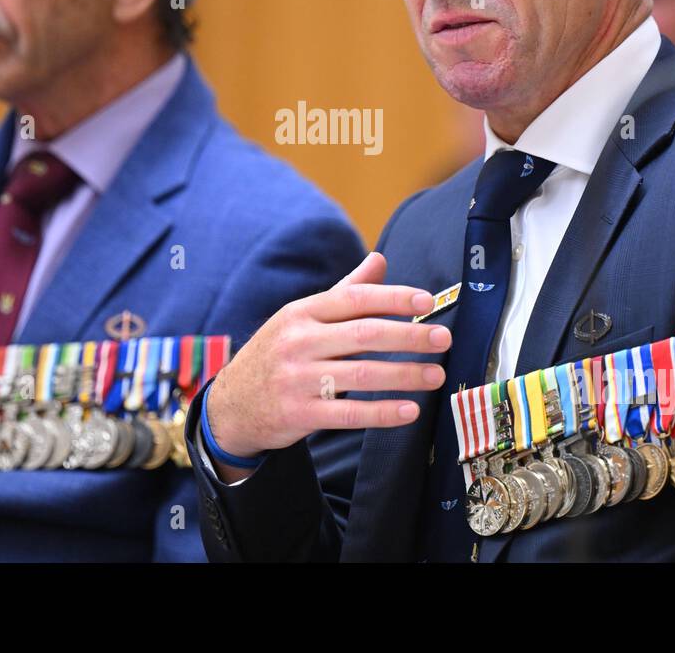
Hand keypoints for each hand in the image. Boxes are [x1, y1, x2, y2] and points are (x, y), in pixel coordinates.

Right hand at [206, 252, 449, 466]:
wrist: (231, 405)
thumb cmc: (278, 354)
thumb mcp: (302, 318)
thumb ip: (344, 292)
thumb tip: (379, 260)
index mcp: (302, 312)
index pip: (354, 299)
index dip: (392, 298)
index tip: (427, 301)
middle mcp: (298, 341)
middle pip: (364, 334)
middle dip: (409, 336)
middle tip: (443, 339)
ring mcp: (297, 379)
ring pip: (362, 374)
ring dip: (405, 376)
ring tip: (436, 376)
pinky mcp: (299, 414)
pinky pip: (349, 413)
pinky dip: (382, 412)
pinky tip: (409, 411)